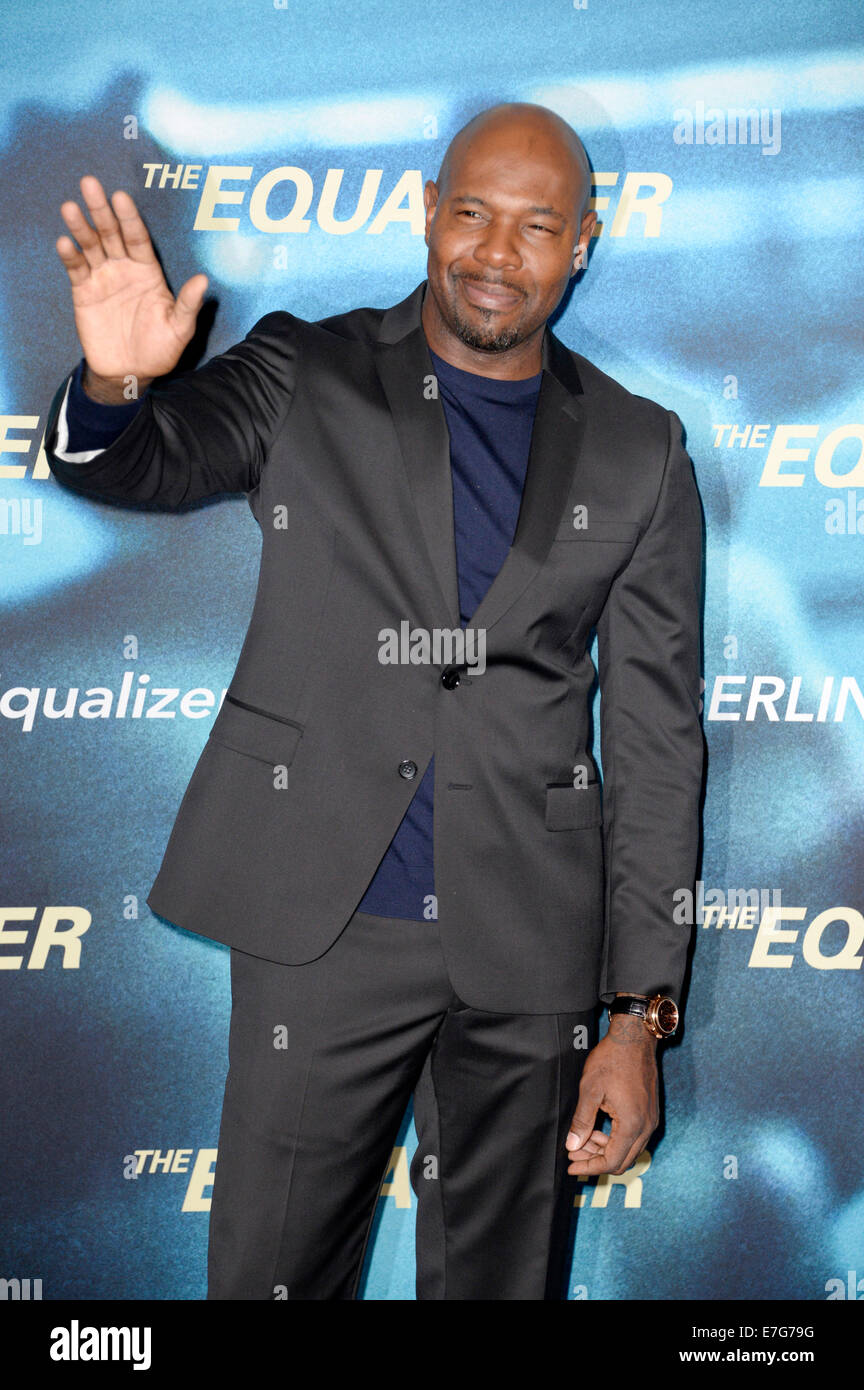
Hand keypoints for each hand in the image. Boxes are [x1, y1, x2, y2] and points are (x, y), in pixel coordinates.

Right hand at [55, 175, 207, 399]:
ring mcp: (103, 277)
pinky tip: (65, 242)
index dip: (130, 218)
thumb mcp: (180, 329)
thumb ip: (188, 304)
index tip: (122, 197)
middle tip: (91, 183)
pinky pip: (76, 269)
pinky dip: (70, 256)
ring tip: (70, 207)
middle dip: (101, 209)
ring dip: (80, 226)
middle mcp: (124, 268)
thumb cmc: (160, 350)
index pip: (138, 238)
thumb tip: (203, 280)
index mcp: (148, 271)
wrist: (131, 373)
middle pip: (111, 233)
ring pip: (91, 245)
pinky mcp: (84, 291)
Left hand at [564, 1013, 658, 1175]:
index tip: (571, 1166)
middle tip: (574, 1154)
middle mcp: (646, 1127)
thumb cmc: (612, 1060)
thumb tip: (572, 1146)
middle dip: (596, 1161)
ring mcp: (651, 1120)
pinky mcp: (650, 1112)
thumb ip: (582, 1121)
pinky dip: (616, 1139)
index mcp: (632, 1125)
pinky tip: (598, 1128)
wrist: (635, 1038)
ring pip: (629, 1150)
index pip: (612, 1161)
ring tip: (582, 1139)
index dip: (589, 1167)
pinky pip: (634, 1137)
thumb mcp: (590, 1090)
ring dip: (605, 1150)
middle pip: (622, 1161)